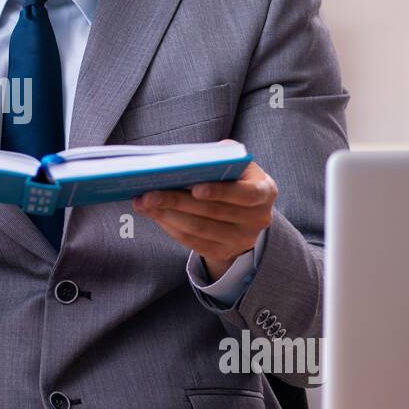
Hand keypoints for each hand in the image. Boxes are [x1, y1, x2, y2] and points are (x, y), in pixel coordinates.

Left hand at [132, 150, 276, 281]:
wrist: (244, 209)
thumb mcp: (233, 163)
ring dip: (167, 215)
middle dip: (177, 201)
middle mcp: (257, 219)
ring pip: (199, 229)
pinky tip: (154, 214)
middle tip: (149, 194)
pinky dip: (170, 227)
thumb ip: (216, 157)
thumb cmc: (234, 177)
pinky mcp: (223, 252)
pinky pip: (192, 241)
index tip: (195, 188)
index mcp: (264, 191)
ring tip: (143, 203)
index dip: (220, 192)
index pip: (245, 194)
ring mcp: (241, 240)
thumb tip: (181, 160)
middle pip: (213, 212)